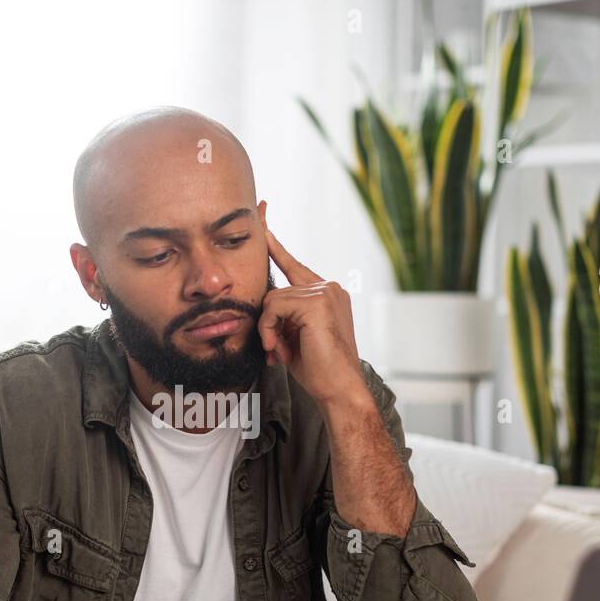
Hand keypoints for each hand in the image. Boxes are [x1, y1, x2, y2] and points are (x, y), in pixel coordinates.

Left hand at [258, 227, 369, 409]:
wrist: (339, 389)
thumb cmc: (318, 369)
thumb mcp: (294, 335)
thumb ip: (281, 315)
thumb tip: (260, 306)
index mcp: (325, 292)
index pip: (292, 262)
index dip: (273, 241)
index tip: (263, 211)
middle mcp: (328, 286)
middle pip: (275, 290)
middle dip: (268, 322)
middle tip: (276, 349)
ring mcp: (325, 291)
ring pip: (272, 299)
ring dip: (268, 329)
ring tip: (280, 351)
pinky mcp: (317, 301)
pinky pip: (274, 307)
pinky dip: (269, 329)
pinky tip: (279, 348)